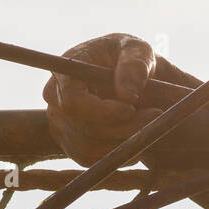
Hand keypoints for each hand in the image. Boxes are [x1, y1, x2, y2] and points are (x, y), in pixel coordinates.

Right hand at [42, 33, 168, 164]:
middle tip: (155, 116)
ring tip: (150, 124)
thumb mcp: (138, 50)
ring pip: (87, 146)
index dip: (100, 111)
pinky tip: (135, 140)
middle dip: (122, 127)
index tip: (130, 109)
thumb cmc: (129, 57)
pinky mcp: (67, 139)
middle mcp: (54, 97)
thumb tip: (127, 95)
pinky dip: (115, 155)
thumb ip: (134, 66)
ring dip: (123, 142)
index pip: (71, 101)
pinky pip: (88, 158)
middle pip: (82, 126)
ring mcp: (58, 120)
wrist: (126, 74)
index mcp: (64, 71)